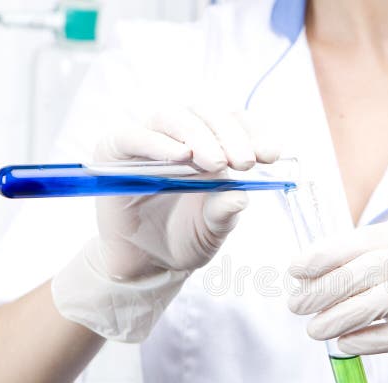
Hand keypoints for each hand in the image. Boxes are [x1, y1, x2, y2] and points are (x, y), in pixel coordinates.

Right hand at [52, 108, 278, 341]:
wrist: (146, 262)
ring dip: (198, 136)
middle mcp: (183, 137)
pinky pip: (134, 135)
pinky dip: (157, 142)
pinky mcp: (116, 150)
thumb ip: (224, 212)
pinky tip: (180, 156)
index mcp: (214, 146)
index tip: (271, 154)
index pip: (236, 122)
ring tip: (215, 163)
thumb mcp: (212, 230)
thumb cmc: (184, 239)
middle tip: (244, 163)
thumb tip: (239, 197)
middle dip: (231, 135)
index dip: (254, 132)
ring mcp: (149, 140)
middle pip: (207, 114)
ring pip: (174, 117)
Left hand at [287, 223, 387, 382]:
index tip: (294, 270)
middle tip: (296, 305)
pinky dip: (371, 339)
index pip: (368, 237)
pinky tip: (345, 344)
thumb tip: (303, 274)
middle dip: (328, 287)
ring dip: (343, 314)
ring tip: (313, 330)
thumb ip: (359, 270)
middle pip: (375, 266)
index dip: (328, 253)